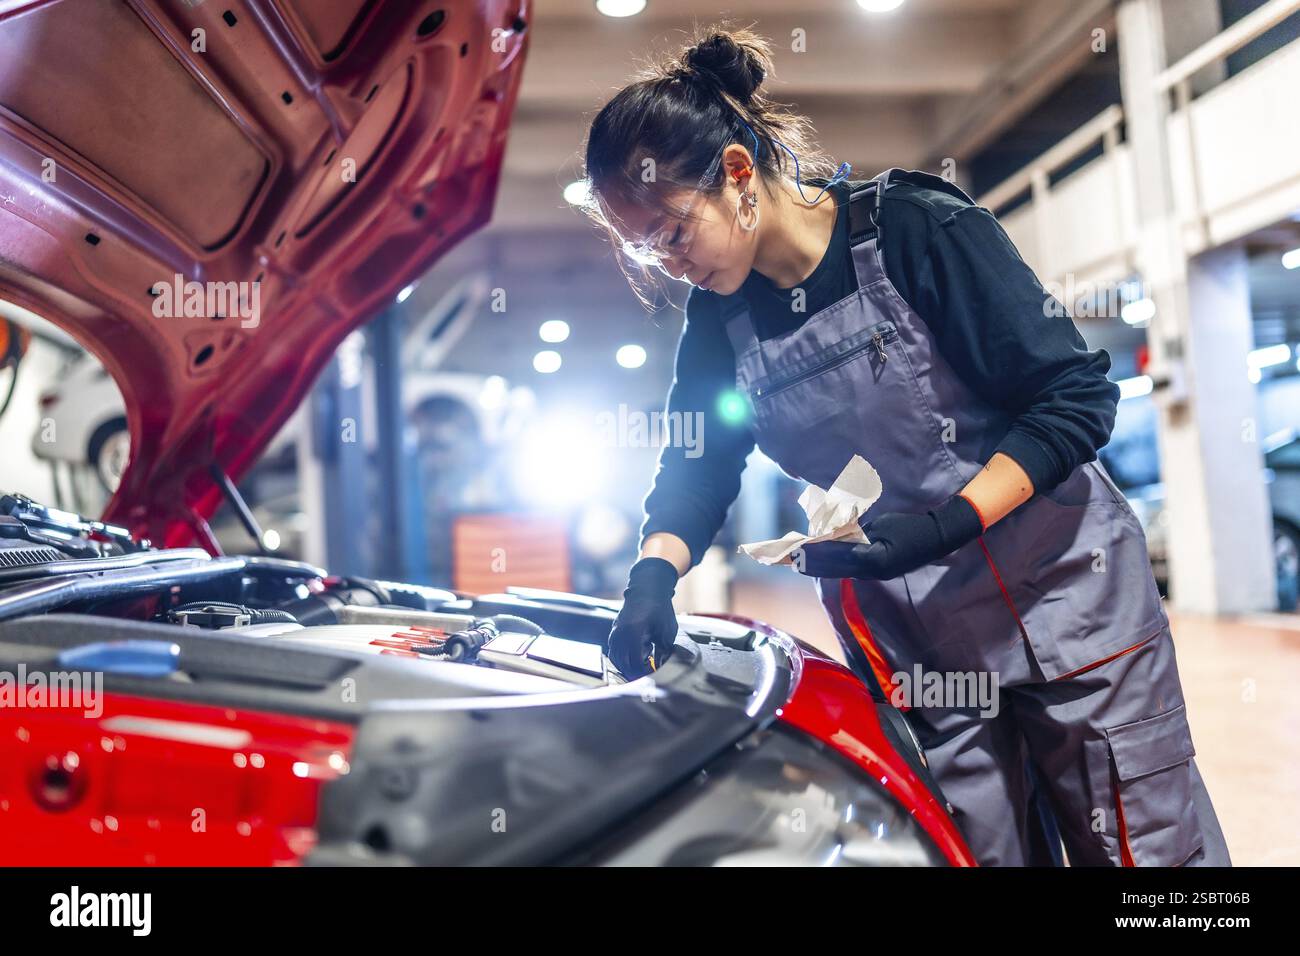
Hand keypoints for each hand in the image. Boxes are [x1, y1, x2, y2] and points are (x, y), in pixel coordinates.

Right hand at [606, 557, 679, 678]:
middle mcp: (621, 633)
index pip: (635, 662)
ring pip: (617, 659)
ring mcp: (615, 632)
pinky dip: (622, 660)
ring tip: (642, 667)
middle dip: (637, 672)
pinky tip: (634, 659)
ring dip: (629, 667)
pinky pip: (614, 652)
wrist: (647, 587)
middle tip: (649, 675)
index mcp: (634, 632)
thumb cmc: (659, 607)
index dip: (644, 673)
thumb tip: (661, 666)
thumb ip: (664, 650)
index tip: (654, 675)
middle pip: (624, 664)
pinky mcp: (614, 631)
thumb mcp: (667, 630)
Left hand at [792, 494, 983, 580]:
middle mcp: (873, 571)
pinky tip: (821, 563)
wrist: (938, 538)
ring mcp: (876, 574)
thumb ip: (857, 533)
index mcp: (874, 559)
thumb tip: (834, 537)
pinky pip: (851, 569)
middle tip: (789, 558)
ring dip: (819, 566)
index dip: (815, 554)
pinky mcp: (878, 572)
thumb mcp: (881, 525)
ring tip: (798, 562)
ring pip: (841, 571)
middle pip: (835, 569)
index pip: (837, 557)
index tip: (796, 550)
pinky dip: (833, 565)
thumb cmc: (911, 526)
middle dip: (811, 563)